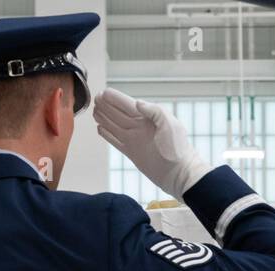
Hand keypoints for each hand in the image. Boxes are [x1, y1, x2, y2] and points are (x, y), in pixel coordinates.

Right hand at [93, 90, 211, 198]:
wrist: (180, 174)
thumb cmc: (178, 149)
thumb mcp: (170, 124)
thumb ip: (154, 111)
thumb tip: (137, 103)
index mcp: (148, 118)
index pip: (127, 104)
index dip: (115, 98)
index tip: (104, 92)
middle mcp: (139, 128)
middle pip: (118, 114)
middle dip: (106, 106)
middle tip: (96, 98)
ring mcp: (134, 140)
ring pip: (114, 126)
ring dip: (104, 118)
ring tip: (94, 111)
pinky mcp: (132, 153)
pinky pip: (116, 141)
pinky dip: (107, 135)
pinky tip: (100, 129)